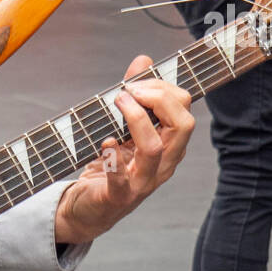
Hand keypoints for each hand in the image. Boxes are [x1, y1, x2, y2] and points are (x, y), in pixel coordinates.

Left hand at [54, 56, 193, 244]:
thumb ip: (133, 95)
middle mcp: (163, 164)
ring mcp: (142, 182)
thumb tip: (143, 60)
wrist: (87, 210)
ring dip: (136, 119)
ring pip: (155, 148)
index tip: (135, 82)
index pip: (184, 109)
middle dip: (158, 98)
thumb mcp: (121, 128)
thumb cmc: (108, 167)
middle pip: (183, 124)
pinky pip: (120, 179)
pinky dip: (113, 158)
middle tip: (127, 91)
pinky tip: (106, 143)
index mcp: (169, 145)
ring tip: (117, 103)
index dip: (163, 88)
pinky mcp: (117, 196)